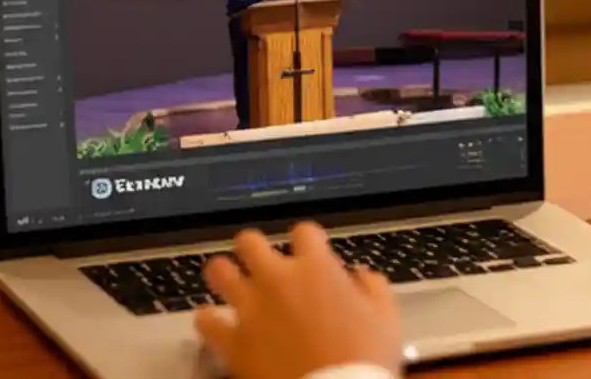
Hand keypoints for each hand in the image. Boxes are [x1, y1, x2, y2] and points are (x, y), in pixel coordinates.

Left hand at [196, 223, 402, 378]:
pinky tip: (213, 322)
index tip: (310, 250)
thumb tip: (361, 276)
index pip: (304, 231)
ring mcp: (251, 309)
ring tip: (229, 280)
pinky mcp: (233, 342)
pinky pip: (205, 321)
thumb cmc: (364, 359)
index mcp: (317, 269)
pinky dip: (208, 320)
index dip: (308, 239)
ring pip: (219, 272)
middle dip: (253, 248)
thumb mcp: (386, 318)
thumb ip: (373, 287)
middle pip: (249, 241)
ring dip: (224, 274)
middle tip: (260, 260)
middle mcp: (278, 280)